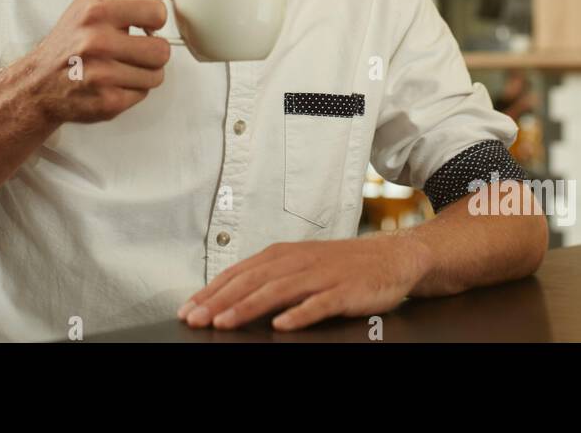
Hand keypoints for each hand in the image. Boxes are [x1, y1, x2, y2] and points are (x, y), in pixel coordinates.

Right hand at [22, 0, 171, 124]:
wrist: (39, 81)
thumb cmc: (70, 37)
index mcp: (94, 11)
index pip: (156, 11)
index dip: (155, 18)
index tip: (144, 23)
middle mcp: (96, 42)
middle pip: (161, 49)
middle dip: (152, 50)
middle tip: (132, 49)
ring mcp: (101, 75)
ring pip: (156, 75)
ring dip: (144, 71)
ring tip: (121, 66)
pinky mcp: (107, 102)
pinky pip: (143, 93)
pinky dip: (132, 89)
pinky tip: (113, 82)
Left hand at [177, 234, 429, 331]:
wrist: (392, 257)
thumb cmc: (341, 265)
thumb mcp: (300, 265)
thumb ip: (269, 278)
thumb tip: (229, 299)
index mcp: (282, 254)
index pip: (238, 273)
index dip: (211, 291)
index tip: (188, 308)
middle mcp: (298, 261)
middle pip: (251, 281)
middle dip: (219, 301)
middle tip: (195, 318)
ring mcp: (321, 275)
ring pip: (277, 291)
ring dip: (248, 306)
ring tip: (225, 322)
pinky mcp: (344, 290)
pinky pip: (318, 303)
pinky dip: (299, 313)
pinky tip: (281, 325)